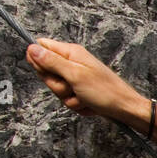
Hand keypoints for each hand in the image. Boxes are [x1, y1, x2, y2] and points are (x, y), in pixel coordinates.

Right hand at [25, 38, 144, 123]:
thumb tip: (31, 48)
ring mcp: (76, 78)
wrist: (126, 110)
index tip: (49, 72)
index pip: (41, 47)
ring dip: (68, 97)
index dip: (38, 61)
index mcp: (71, 53)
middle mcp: (72, 63)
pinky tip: (88, 104)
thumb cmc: (106, 92)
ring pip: (57, 88)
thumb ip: (51, 62)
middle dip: (56, 85)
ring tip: (83, 97)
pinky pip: (68, 99)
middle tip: (71, 87)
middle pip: (46, 71)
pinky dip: (77, 104)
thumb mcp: (74, 75)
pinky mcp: (81, 91)